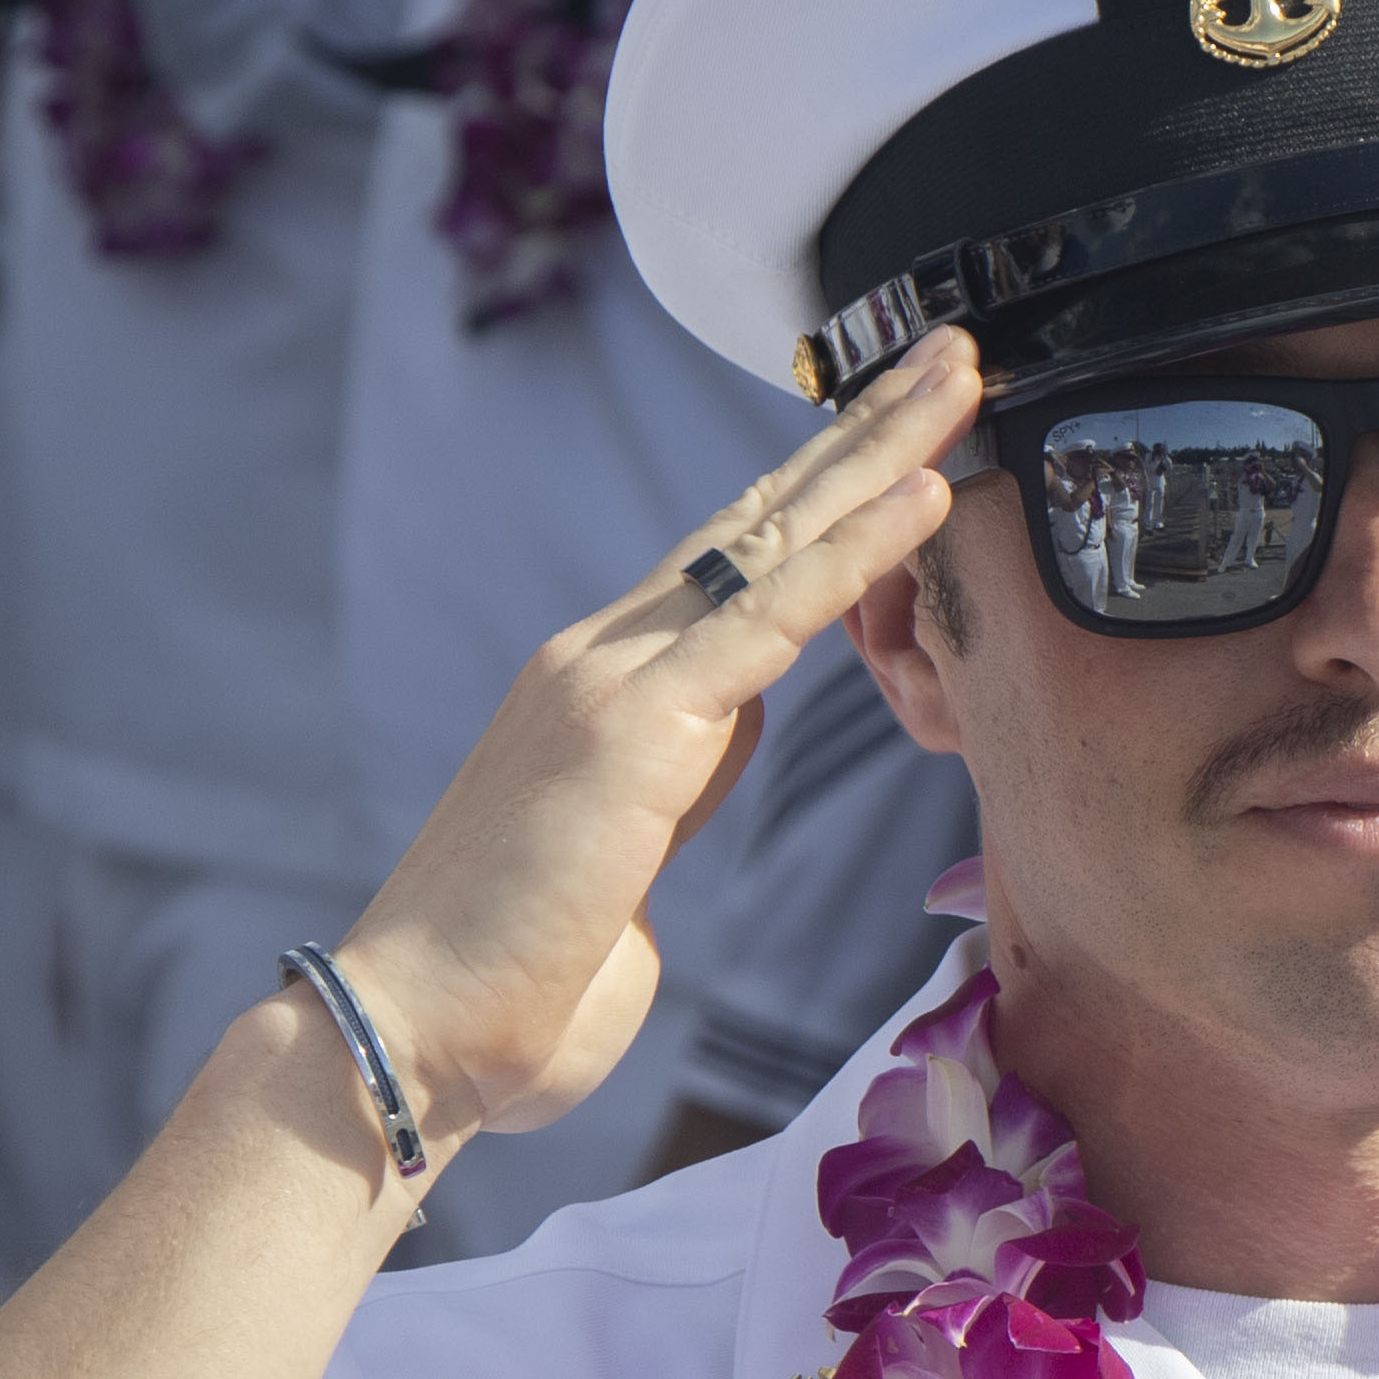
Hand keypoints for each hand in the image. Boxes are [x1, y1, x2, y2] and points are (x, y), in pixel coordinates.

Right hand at [328, 333, 978, 1146]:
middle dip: (864, 428)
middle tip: (955, 346)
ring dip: (880, 451)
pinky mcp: (636, 726)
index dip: (828, 486)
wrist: (416, 1032)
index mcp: (611, 685)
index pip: (739, 555)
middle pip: (762, 514)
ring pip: (775, 538)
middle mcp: (608, 655)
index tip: (911, 422)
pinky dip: (858, 551)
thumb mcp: (629, 853)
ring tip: (962, 373)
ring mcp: (616, 679)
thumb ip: (682, 775)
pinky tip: (925, 494)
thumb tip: (735, 721)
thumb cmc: (521, 977)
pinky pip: (772, 617)